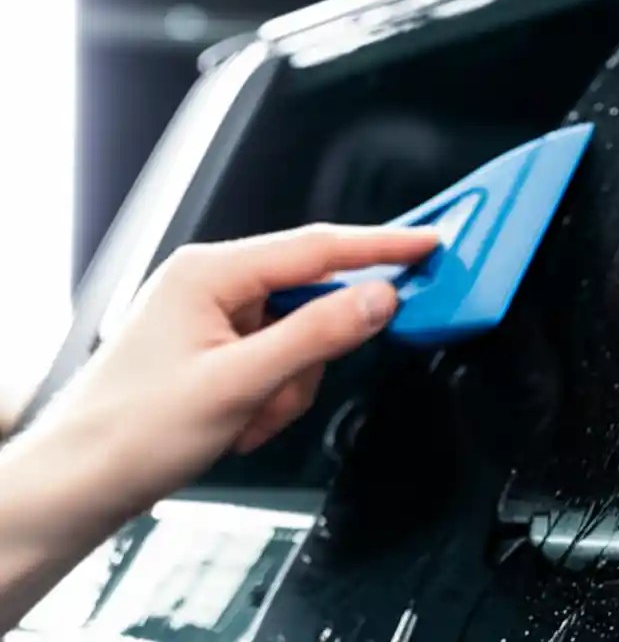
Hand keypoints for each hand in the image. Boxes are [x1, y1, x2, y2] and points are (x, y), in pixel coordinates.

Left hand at [42, 224, 436, 509]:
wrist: (81, 483)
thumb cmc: (131, 431)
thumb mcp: (239, 383)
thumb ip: (317, 335)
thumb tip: (378, 298)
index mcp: (210, 272)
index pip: (317, 247)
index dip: (381, 247)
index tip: (428, 244)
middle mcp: (212, 286)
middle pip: (312, 300)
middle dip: (310, 358)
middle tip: (280, 394)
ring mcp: (214, 319)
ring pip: (302, 340)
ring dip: (287, 388)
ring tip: (245, 418)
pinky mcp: (219, 350)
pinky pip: (280, 363)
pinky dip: (273, 398)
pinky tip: (238, 423)